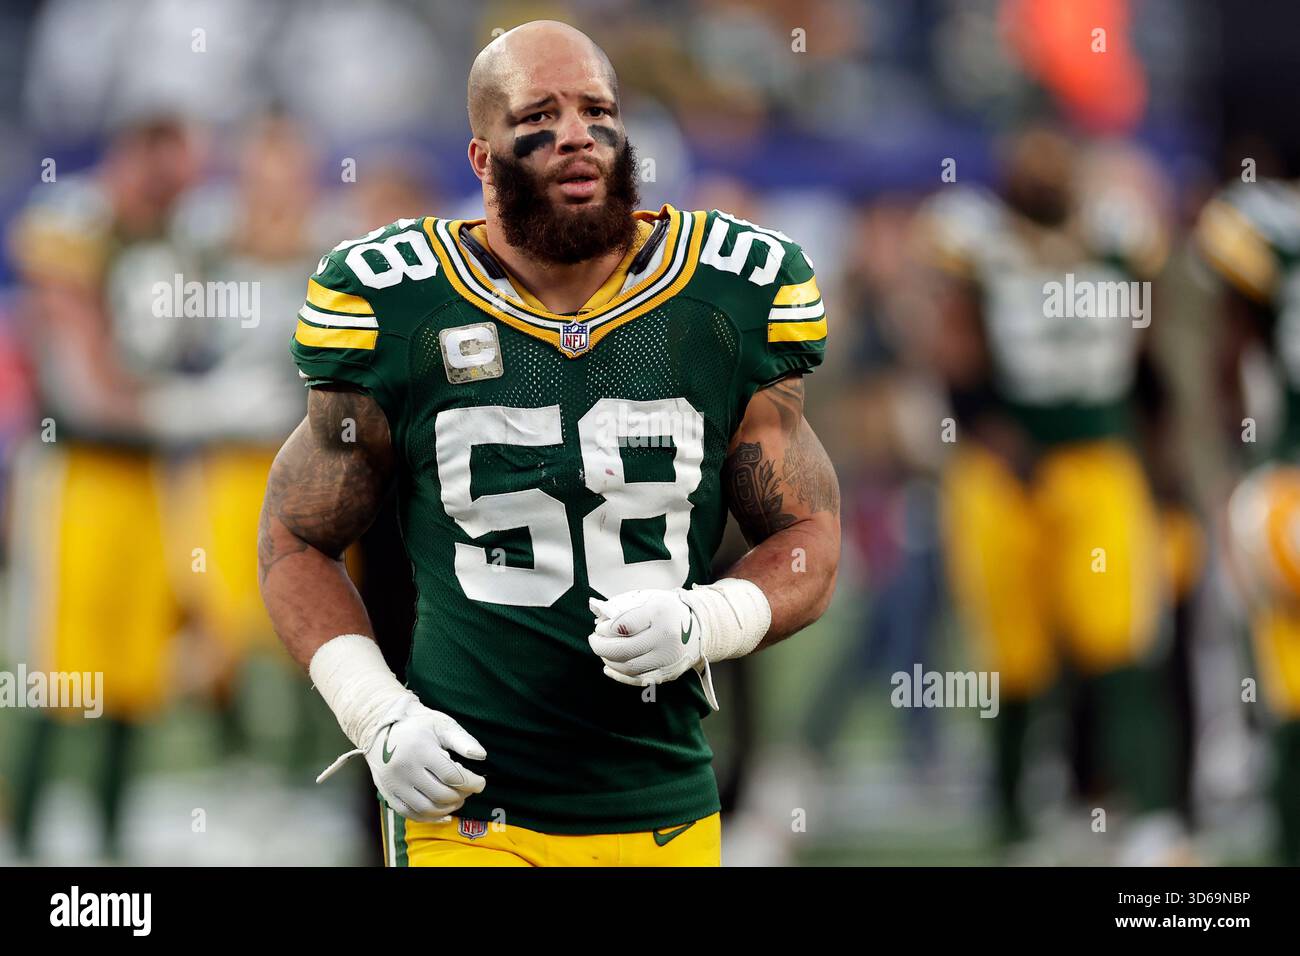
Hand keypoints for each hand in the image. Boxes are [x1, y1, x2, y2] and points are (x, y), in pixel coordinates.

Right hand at [363, 693, 487, 821]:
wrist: (380, 727)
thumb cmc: (418, 724)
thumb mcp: (442, 725)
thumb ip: (463, 740)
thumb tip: (482, 756)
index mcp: (421, 750)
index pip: (452, 776)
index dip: (471, 783)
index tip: (481, 783)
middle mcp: (405, 769)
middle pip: (440, 794)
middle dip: (461, 796)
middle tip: (468, 790)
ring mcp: (394, 784)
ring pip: (426, 808)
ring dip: (447, 809)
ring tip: (457, 800)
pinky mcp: (387, 793)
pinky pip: (410, 814)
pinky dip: (429, 818)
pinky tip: (443, 815)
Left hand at [587, 589, 706, 688]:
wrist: (701, 627)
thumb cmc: (669, 610)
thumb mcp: (649, 599)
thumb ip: (624, 608)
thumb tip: (599, 620)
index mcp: (660, 613)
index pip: (623, 626)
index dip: (605, 629)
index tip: (600, 627)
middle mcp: (666, 637)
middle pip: (624, 650)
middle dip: (601, 647)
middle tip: (594, 640)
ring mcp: (668, 658)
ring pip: (629, 668)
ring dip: (609, 660)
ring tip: (603, 651)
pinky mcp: (669, 673)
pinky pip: (638, 680)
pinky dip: (619, 676)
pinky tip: (609, 667)